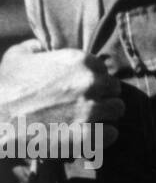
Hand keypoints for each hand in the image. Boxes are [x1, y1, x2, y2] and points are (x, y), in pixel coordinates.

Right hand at [0, 40, 123, 148]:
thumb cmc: (4, 88)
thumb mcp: (16, 57)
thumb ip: (35, 47)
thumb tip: (41, 45)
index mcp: (80, 61)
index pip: (104, 69)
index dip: (94, 80)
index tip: (83, 89)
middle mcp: (90, 82)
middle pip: (114, 89)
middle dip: (103, 97)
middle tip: (88, 107)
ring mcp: (91, 109)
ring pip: (117, 110)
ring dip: (106, 116)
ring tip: (90, 122)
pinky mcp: (87, 134)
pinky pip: (111, 134)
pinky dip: (103, 137)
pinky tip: (89, 137)